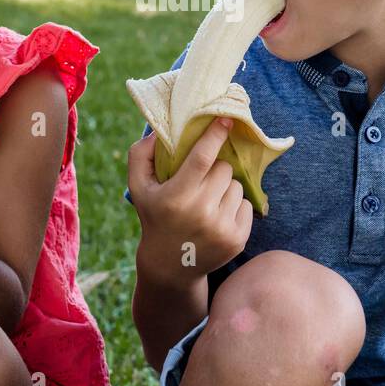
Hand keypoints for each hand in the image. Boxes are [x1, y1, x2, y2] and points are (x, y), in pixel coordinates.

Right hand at [127, 117, 252, 285]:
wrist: (170, 265)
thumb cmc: (155, 217)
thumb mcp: (138, 188)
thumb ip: (140, 156)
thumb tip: (157, 132)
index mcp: (177, 197)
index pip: (203, 158)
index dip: (215, 135)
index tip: (226, 119)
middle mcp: (201, 212)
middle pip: (224, 169)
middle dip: (214, 169)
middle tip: (200, 182)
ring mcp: (221, 228)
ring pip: (237, 186)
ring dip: (224, 188)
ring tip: (207, 201)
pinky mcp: (237, 239)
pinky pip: (246, 205)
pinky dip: (234, 205)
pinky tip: (217, 216)